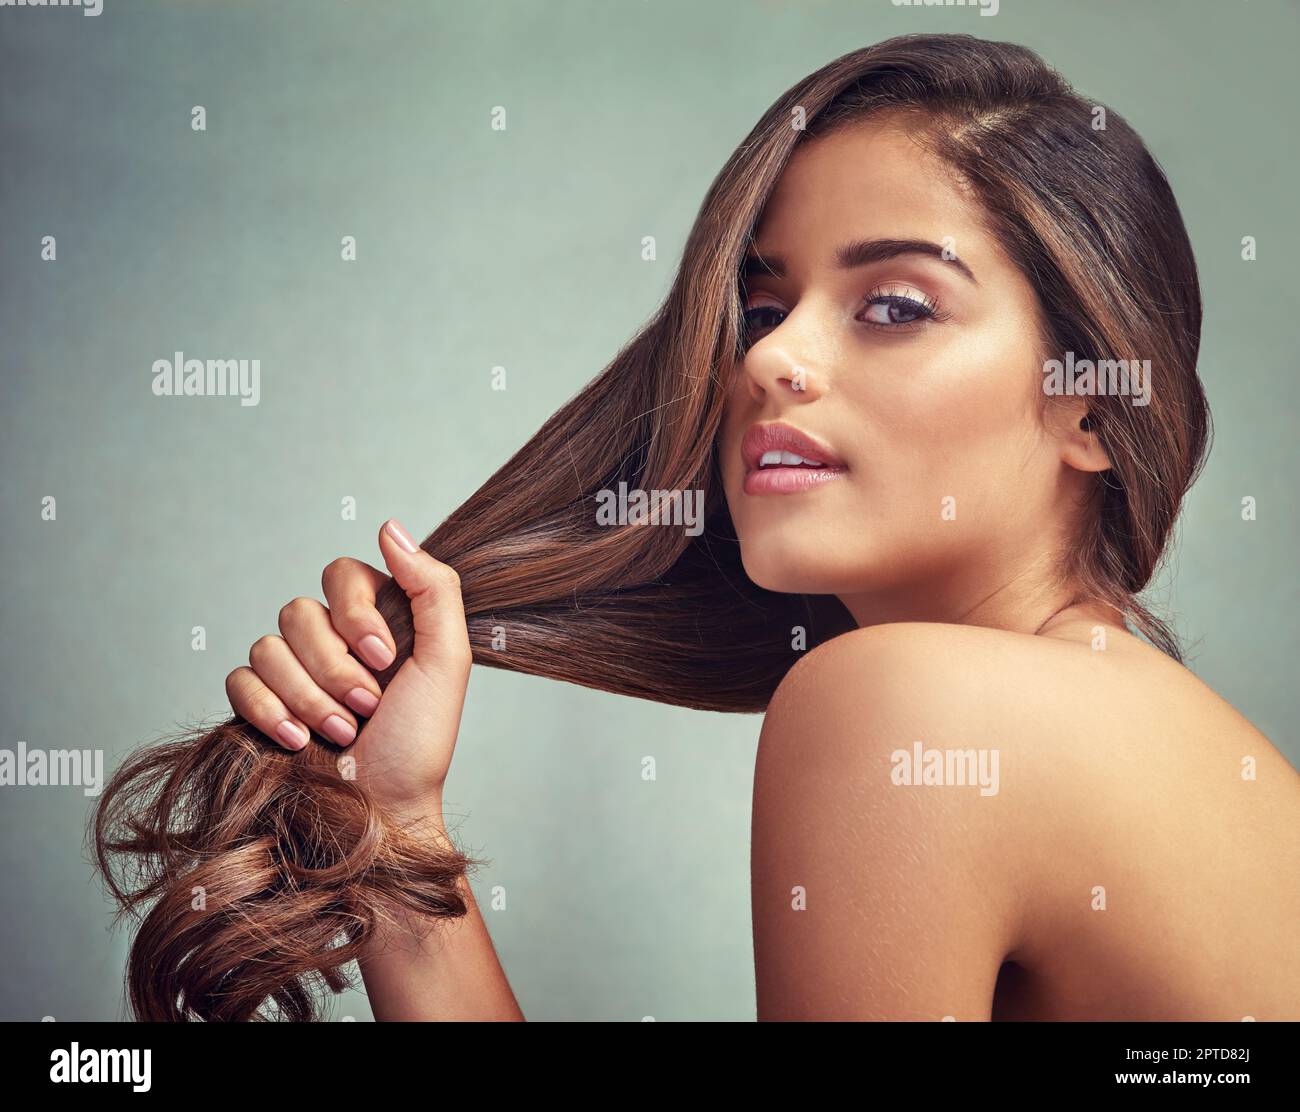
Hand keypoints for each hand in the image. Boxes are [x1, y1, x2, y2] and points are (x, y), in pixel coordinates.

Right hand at [225, 519, 471, 816]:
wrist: (386, 811)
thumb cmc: (422, 742)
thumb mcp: (448, 660)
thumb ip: (432, 587)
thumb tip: (390, 527)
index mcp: (376, 619)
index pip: (341, 573)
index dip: (355, 613)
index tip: (386, 659)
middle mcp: (330, 638)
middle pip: (298, 612)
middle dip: (334, 668)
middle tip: (367, 708)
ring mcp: (292, 671)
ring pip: (266, 647)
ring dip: (308, 697)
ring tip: (342, 733)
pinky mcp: (260, 705)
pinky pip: (238, 680)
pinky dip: (267, 710)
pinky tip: (297, 741)